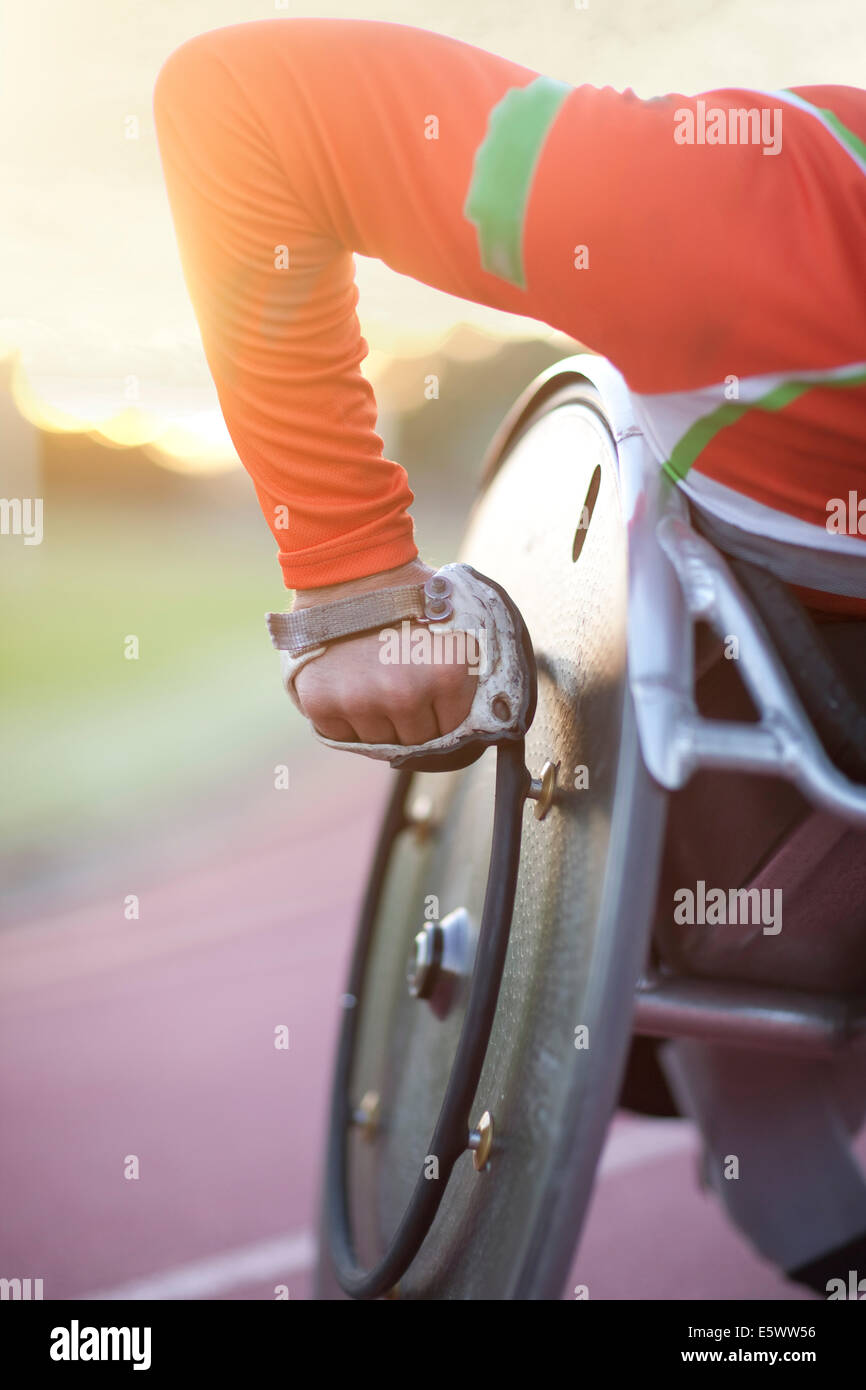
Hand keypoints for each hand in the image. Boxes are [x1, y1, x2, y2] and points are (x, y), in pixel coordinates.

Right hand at [292, 559, 477, 744]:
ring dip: (377, 721)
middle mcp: (404, 694)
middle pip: (414, 740)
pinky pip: (341, 736)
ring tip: (373, 683)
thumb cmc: (410, 596)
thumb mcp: (458, 626)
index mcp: (448, 674)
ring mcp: (360, 701)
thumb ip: (467, 673)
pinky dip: (344, 720)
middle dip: (411, 720)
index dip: (441, 716)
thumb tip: (489, 718)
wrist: (352, 568)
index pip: (451, 730)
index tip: (431, 700)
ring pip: (377, 741)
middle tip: (399, 687)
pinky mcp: (321, 702)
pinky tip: (348, 687)